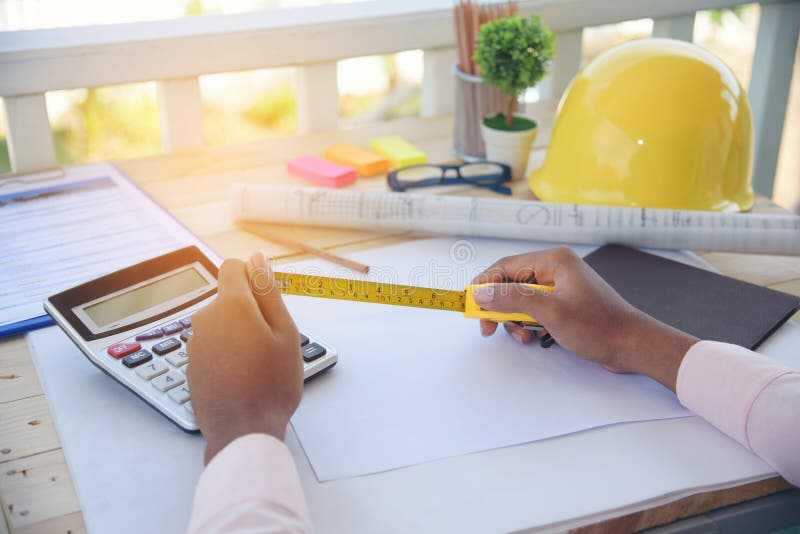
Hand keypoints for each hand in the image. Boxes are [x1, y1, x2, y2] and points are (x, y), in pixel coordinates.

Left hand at [187, 252, 302, 463]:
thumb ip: (268, 291)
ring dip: (239, 333)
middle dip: (250, 311)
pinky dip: (228, 352)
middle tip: (272, 343)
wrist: (242, 431)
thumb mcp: (285, 332)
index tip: (268, 301)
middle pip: (229, 297)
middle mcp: (206, 318)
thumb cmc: (271, 384)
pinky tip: (243, 376)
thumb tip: (257, 259)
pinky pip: (214, 345)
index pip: (233, 266)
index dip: (253, 277)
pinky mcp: (192, 364)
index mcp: (231, 304)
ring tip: (259, 364)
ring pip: (222, 322)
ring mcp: (195, 342)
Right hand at [472, 246, 697, 390]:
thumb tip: (480, 293)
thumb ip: (512, 299)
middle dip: (498, 307)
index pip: (505, 266)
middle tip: (489, 329)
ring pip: (520, 300)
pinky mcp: (564, 304)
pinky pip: (534, 310)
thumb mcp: (550, 312)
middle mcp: (555, 269)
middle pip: (510, 283)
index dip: (484, 285)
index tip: (471, 306)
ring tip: (521, 337)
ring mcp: (560, 287)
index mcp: (553, 260)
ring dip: (514, 319)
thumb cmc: (598, 326)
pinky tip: (533, 338)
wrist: (633, 345)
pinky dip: (528, 324)